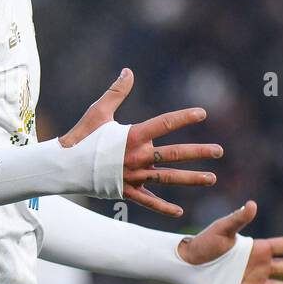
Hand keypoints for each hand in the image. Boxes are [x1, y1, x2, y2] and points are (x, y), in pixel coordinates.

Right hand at [59, 67, 220, 216]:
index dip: (183, 117)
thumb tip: (128, 71)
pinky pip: (148, 202)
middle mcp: (136, 157)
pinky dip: (163, 208)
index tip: (202, 114)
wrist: (63, 166)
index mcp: (132, 136)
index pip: (164, 124)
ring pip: (168, 179)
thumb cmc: (80, 136)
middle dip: (199, 152)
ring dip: (192, 179)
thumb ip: (116, 92)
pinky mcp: (126, 192)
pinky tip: (179, 212)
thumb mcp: (98, 112)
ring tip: (212, 178)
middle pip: (174, 155)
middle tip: (219, 151)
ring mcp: (133, 176)